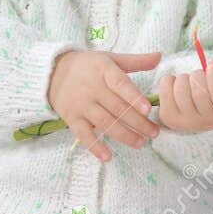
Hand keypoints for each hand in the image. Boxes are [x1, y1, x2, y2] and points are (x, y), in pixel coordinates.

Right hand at [47, 50, 162, 161]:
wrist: (53, 72)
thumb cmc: (88, 66)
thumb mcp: (111, 59)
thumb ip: (136, 61)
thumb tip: (159, 56)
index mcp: (104, 71)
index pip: (120, 84)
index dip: (134, 97)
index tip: (147, 109)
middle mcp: (92, 88)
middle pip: (117, 108)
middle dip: (138, 122)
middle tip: (154, 133)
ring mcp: (81, 105)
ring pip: (105, 123)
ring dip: (124, 135)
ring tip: (140, 143)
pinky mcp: (72, 119)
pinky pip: (84, 135)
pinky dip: (95, 147)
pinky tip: (108, 157)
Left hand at [156, 57, 212, 133]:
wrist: (194, 112)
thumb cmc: (211, 94)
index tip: (212, 67)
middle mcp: (206, 121)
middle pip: (198, 90)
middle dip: (197, 75)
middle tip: (198, 77)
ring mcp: (186, 122)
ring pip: (181, 88)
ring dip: (183, 78)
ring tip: (187, 83)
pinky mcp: (168, 117)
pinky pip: (165, 89)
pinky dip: (169, 80)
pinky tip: (175, 86)